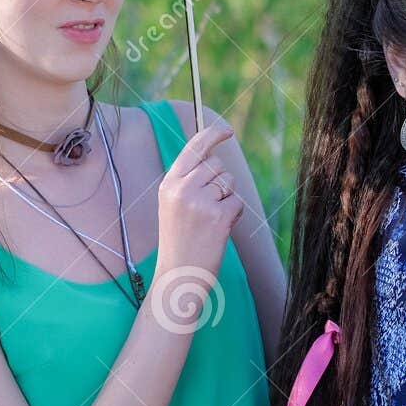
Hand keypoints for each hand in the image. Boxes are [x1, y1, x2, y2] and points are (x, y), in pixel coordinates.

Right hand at [155, 121, 243, 280]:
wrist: (179, 274)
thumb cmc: (179, 240)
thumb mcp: (173, 205)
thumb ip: (189, 180)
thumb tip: (213, 157)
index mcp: (169, 184)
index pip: (193, 148)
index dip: (212, 136)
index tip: (226, 131)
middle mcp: (182, 189)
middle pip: (216, 165)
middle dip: (219, 181)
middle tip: (206, 207)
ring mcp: (201, 202)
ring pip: (228, 183)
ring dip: (226, 199)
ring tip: (209, 221)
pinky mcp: (219, 216)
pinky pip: (237, 201)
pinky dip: (233, 214)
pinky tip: (218, 229)